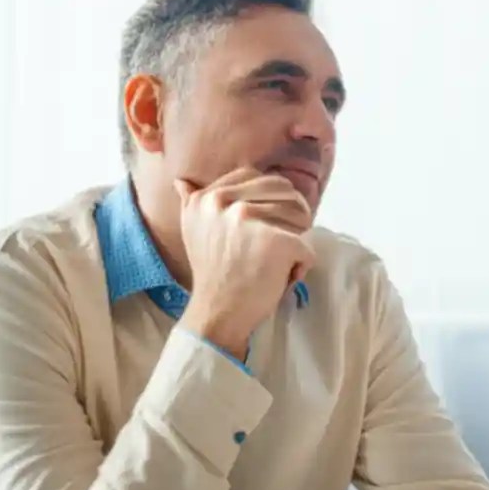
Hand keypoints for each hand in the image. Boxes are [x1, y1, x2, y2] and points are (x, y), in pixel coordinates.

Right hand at [174, 167, 316, 360]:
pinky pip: (307, 248)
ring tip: (275, 261)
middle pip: (285, 191)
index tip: (265, 223)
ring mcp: (252, 220)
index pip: (257, 176)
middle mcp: (226, 203)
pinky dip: (301, 266)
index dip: (271, 198)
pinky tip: (282, 277)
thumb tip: (181, 181)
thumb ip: (192, 202)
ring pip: (300, 215)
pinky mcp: (277, 241)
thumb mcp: (194, 231)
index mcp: (207, 198)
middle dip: (292, 214)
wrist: (217, 313)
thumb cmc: (213, 273)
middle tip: (279, 243)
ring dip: (296, 240)